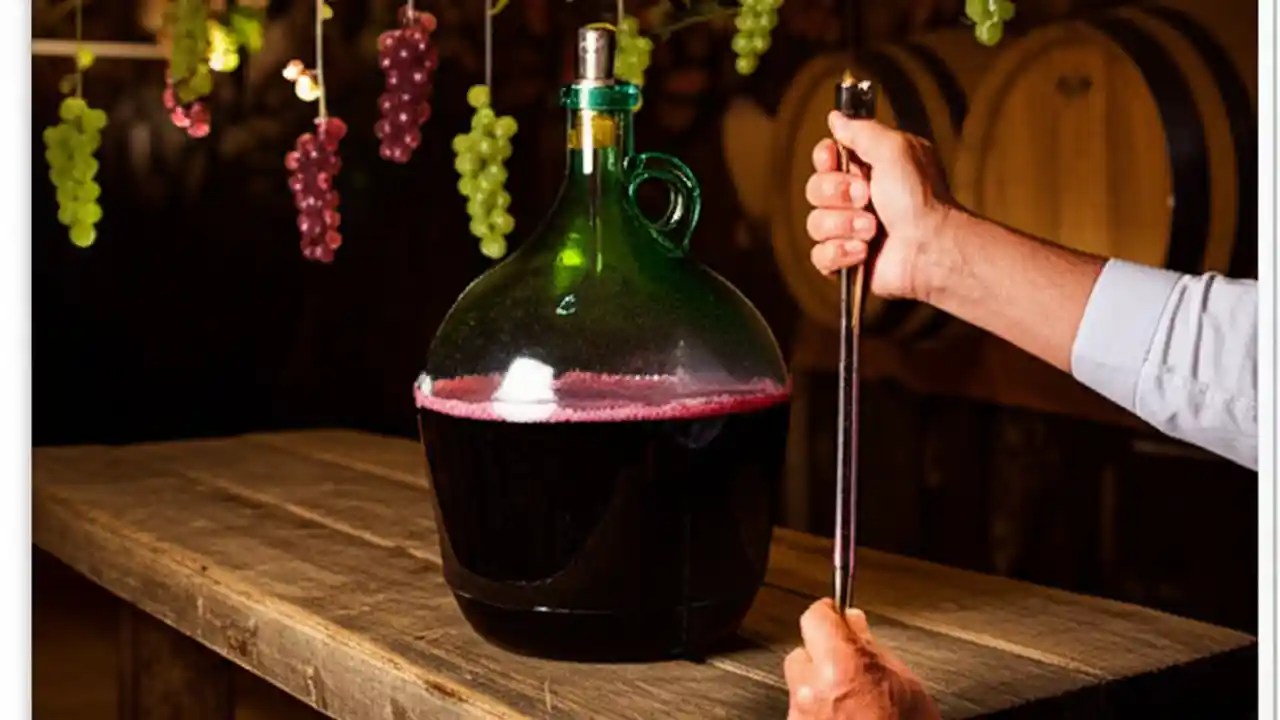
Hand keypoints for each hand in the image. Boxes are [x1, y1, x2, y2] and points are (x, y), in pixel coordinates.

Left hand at [784, 599, 939, 719]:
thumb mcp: (907, 686)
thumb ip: (873, 650)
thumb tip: (855, 624)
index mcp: (842, 666)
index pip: (816, 616)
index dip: (829, 614)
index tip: (838, 615)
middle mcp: (812, 690)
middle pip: (802, 652)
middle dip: (823, 656)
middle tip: (852, 669)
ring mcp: (801, 716)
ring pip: (799, 686)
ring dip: (819, 689)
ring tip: (854, 706)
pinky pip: (802, 712)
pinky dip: (819, 714)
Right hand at [805, 113, 957, 301]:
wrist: (930, 247)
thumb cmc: (921, 199)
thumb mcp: (895, 149)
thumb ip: (862, 130)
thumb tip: (837, 117)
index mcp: (868, 170)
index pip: (826, 158)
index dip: (825, 158)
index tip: (833, 158)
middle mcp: (856, 199)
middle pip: (815, 189)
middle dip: (837, 193)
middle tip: (867, 196)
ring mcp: (849, 231)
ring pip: (815, 224)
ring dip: (843, 225)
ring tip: (871, 229)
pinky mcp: (846, 261)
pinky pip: (820, 255)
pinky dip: (840, 252)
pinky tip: (863, 251)